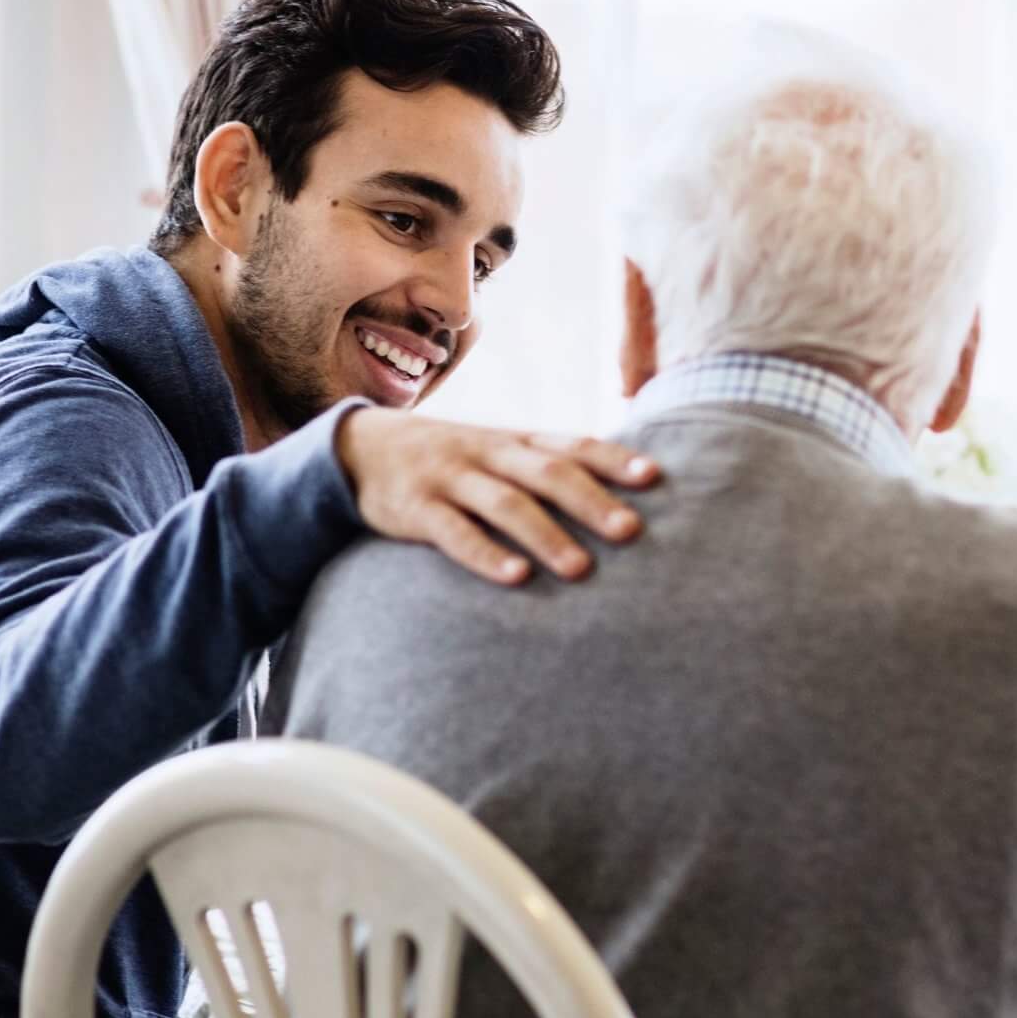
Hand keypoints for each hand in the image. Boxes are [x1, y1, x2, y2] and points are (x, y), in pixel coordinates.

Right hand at [334, 409, 659, 584]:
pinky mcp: (414, 509)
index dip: (613, 459)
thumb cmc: (454, 460)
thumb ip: (549, 465)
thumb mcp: (499, 452)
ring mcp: (450, 478)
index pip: (573, 443)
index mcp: (516, 440)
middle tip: (631, 531)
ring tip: (581, 569)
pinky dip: (486, 555)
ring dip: (546, 535)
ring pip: (505, 504)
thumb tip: (621, 492)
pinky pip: (453, 533)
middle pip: (547, 472)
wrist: (361, 448)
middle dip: (591, 502)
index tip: (655, 478)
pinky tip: (516, 577)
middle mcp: (488, 452)